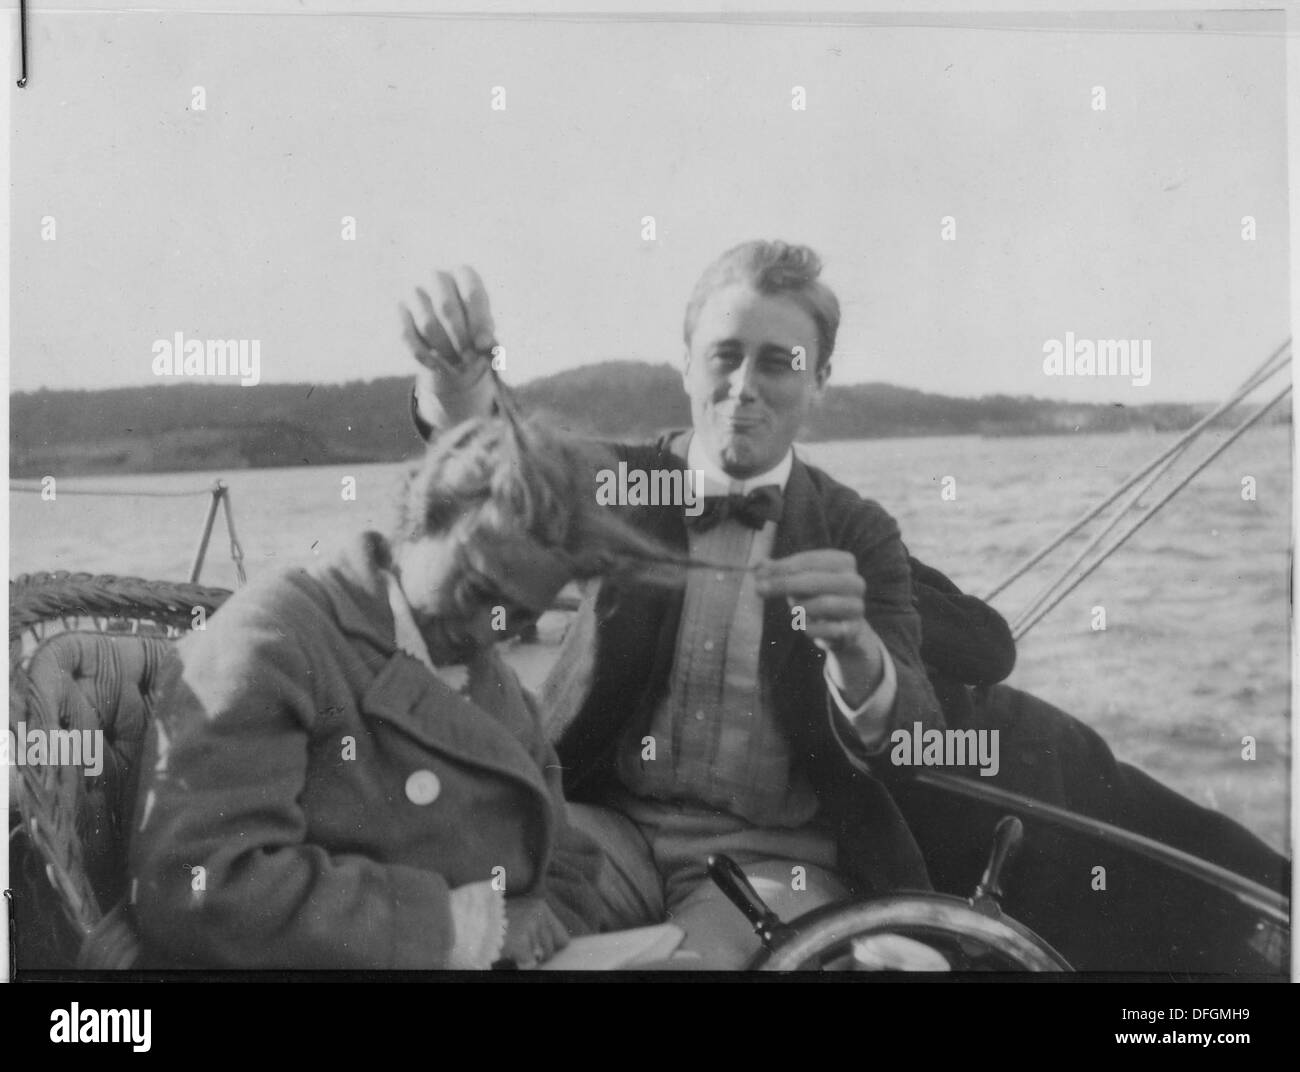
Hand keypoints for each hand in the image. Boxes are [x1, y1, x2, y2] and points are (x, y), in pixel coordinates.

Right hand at [399, 265, 497, 390]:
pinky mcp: (399, 310)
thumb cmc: (472, 331)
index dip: (479, 323)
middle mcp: (437, 277)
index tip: (483, 346)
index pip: (472, 294)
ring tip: (456, 362)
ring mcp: (415, 291)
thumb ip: (488, 338)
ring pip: (427, 324)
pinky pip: (406, 335)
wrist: (447, 336)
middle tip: (469, 359)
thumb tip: (486, 345)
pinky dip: (424, 356)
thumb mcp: (485, 333)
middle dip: (460, 338)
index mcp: (464, 275)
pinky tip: (437, 366)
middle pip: (446, 307)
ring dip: (444, 349)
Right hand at [500, 897, 569, 968]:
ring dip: (530, 958)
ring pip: (543, 956)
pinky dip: (521, 963)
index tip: (541, 950)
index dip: (552, 947)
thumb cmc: (497, 922)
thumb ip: (540, 925)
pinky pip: (529, 963)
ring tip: (514, 948)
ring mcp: (530, 927)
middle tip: (524, 950)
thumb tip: (556, 947)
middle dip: (541, 954)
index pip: (562, 936)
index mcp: (541, 906)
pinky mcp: (521, 941)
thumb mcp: (522, 915)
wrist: (473, 924)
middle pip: (553, 948)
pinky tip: (510, 954)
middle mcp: (538, 914)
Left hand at [754, 550, 885, 703]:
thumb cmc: (816, 596)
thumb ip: (779, 571)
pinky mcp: (853, 630)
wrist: (843, 628)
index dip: (782, 567)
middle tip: (759, 589)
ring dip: (800, 607)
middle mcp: (855, 581)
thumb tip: (758, 565)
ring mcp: (857, 606)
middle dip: (784, 585)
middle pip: (815, 581)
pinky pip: (826, 629)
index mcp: (844, 561)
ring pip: (823, 604)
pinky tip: (805, 625)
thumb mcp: (799, 579)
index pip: (809, 560)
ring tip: (794, 609)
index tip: (759, 574)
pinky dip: (810, 628)